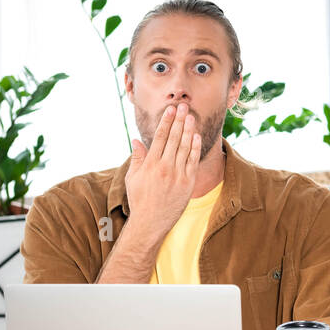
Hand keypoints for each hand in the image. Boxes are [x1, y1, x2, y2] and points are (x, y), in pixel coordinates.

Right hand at [123, 102, 201, 237]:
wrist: (151, 222)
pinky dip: (195, 148)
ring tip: (191, 117)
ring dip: (188, 130)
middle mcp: (164, 168)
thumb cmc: (139, 199)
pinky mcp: (188, 182)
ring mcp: (178, 175)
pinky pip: (193, 161)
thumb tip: (137, 140)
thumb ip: (137, 158)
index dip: (166, 122)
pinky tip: (196, 136)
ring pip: (185, 147)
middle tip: (183, 106)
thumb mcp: (132, 178)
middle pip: (174, 139)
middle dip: (179, 121)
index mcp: (150, 165)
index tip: (170, 109)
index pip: (160, 138)